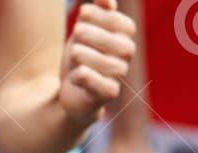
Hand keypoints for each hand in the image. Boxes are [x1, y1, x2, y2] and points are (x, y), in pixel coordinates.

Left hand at [59, 2, 136, 128]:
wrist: (71, 90)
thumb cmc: (79, 57)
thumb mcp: (82, 32)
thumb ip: (93, 13)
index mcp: (124, 36)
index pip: (120, 23)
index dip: (102, 16)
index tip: (81, 12)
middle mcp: (125, 55)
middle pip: (119, 44)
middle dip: (96, 35)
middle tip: (76, 30)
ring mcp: (118, 76)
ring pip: (110, 65)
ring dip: (90, 56)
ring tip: (73, 52)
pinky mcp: (107, 95)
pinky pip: (105, 88)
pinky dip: (91, 79)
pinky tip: (78, 72)